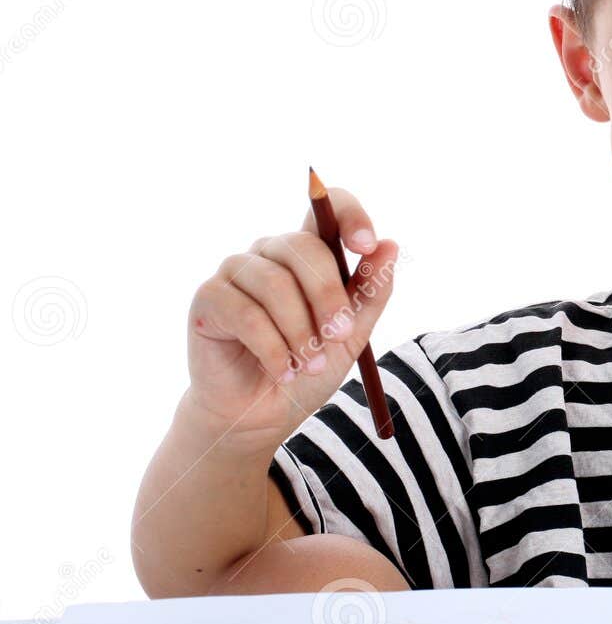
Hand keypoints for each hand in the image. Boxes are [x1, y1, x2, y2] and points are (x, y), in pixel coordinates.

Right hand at [183, 185, 399, 449]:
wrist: (263, 414)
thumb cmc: (308, 367)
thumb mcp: (352, 334)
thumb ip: (371, 291)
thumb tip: (389, 245)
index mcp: (310, 254)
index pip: (329, 208)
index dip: (350, 216)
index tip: (365, 246)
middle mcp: (271, 253)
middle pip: (303, 248)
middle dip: (328, 297)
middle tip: (340, 337)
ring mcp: (236, 272)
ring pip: (275, 284)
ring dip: (299, 332)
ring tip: (307, 365)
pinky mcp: (209, 298)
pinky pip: (246, 313)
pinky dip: (272, 348)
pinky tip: (281, 371)